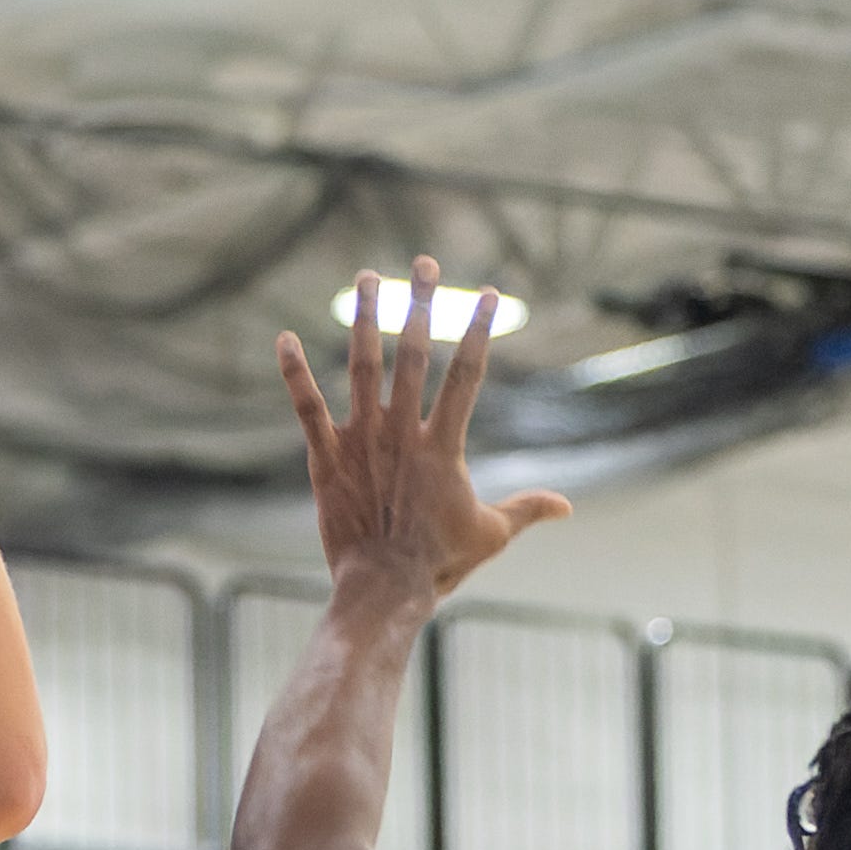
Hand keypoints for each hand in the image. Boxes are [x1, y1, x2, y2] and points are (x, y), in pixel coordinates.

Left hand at [277, 254, 569, 603]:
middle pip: (412, 354)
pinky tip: (283, 337)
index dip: (478, 329)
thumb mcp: (492, 534)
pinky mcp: (326, 457)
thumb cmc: (439, 563)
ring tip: (369, 277)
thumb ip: (527, 508)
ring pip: (362, 366)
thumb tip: (567, 505)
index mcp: (444, 444)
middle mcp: (402, 432)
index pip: (467, 373)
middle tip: (423, 261)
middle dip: (420, 303)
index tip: (487, 293)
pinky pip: (307, 407)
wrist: (382, 588)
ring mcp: (361, 441)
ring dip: (366, 319)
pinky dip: (294, 372)